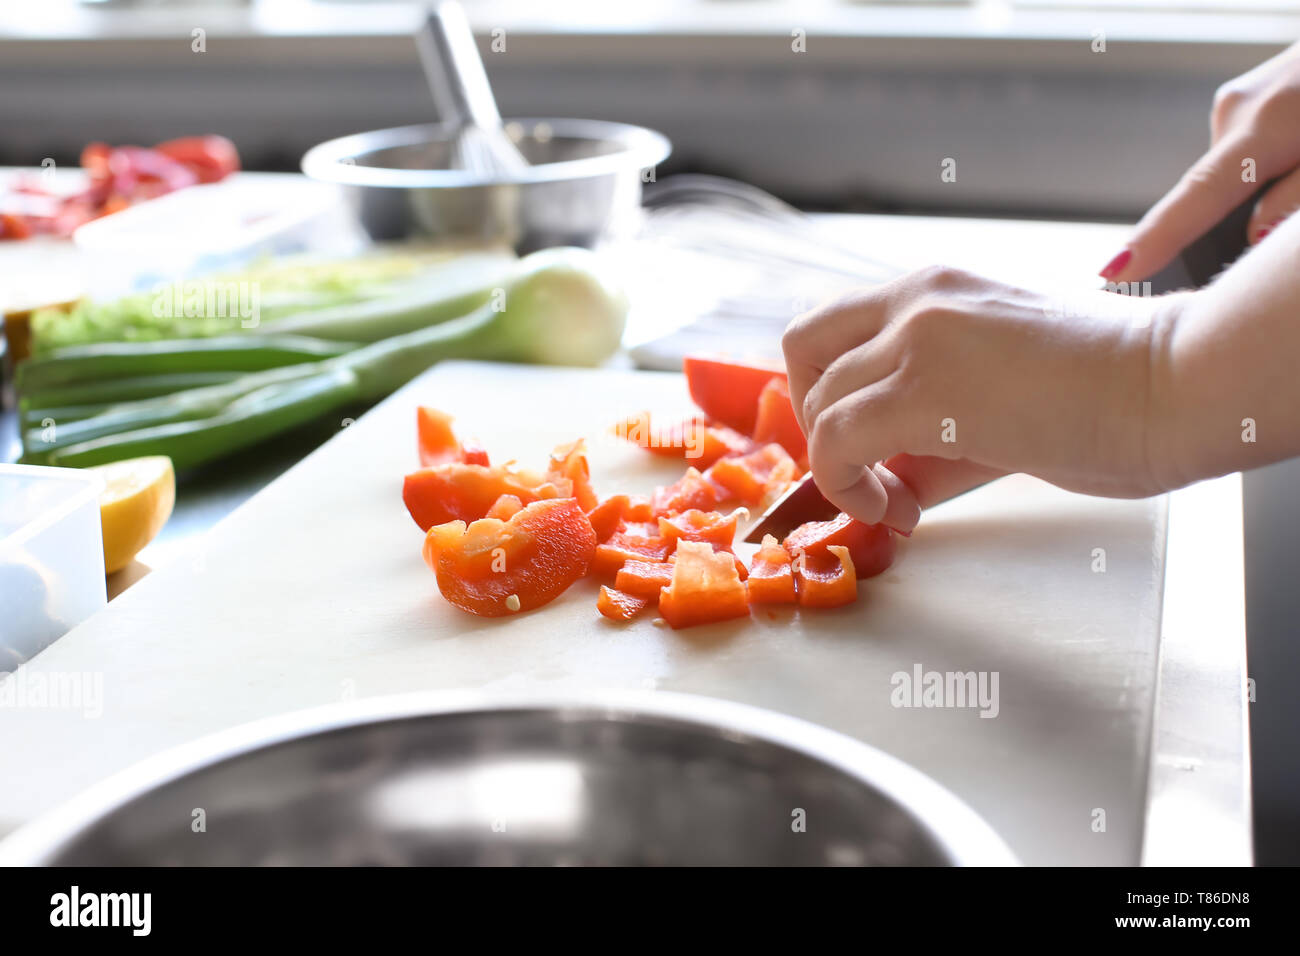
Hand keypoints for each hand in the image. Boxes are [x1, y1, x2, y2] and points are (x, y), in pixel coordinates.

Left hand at [783, 266, 1181, 525]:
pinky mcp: (924, 389)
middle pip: (803, 345)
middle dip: (812, 415)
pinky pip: (837, 442)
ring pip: (818, 402)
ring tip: (891, 502)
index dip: (825, 390)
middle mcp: (915, 299)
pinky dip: (847, 486)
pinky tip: (896, 509)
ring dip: (837, 466)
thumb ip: (933, 435)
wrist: (1172, 387)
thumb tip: (891, 486)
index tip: (858, 443)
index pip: (834, 325)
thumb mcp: (998, 397)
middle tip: (855, 465)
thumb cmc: (1110, 393)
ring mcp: (916, 337)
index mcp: (933, 289)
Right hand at [1103, 42, 1299, 282]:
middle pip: (1216, 192)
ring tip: (1299, 178)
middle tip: (1273, 240)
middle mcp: (1237, 109)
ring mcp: (1244, 96)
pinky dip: (1272, 166)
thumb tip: (1252, 236)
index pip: (1196, 197)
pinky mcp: (1259, 90)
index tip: (1113, 270)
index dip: (1157, 239)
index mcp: (1264, 126)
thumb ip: (1299, 199)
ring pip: (1237, 172)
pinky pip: (1251, 148)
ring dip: (1265, 190)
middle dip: (1236, 224)